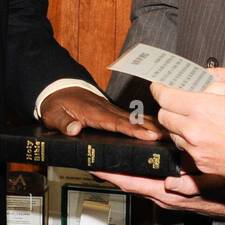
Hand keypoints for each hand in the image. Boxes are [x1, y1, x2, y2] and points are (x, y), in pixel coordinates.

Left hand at [40, 87, 161, 140]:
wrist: (58, 89)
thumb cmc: (56, 104)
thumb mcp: (54, 114)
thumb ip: (64, 122)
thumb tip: (75, 129)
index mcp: (94, 113)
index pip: (117, 123)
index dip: (134, 130)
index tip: (149, 135)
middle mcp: (106, 110)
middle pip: (132, 120)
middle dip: (151, 128)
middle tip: (170, 135)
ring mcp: (110, 110)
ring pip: (134, 118)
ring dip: (151, 125)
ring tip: (170, 133)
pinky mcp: (111, 113)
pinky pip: (130, 119)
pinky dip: (144, 123)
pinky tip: (156, 128)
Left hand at [91, 170, 224, 220]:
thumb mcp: (213, 187)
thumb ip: (191, 187)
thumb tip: (170, 184)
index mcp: (169, 194)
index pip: (132, 183)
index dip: (111, 174)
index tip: (94, 164)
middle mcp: (164, 196)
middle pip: (128, 183)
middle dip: (110, 171)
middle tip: (91, 156)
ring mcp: (167, 195)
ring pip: (136, 183)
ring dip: (120, 172)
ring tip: (106, 157)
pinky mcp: (172, 191)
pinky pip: (147, 182)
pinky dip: (135, 173)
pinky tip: (132, 163)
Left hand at [150, 80, 224, 180]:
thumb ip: (216, 84)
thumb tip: (200, 86)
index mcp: (201, 108)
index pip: (166, 97)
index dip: (159, 89)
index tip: (158, 87)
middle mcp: (194, 130)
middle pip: (164, 116)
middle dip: (167, 107)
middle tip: (176, 102)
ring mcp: (196, 150)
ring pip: (173, 135)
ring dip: (178, 125)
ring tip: (195, 120)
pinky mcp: (202, 164)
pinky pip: (187, 150)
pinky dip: (190, 141)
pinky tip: (206, 136)